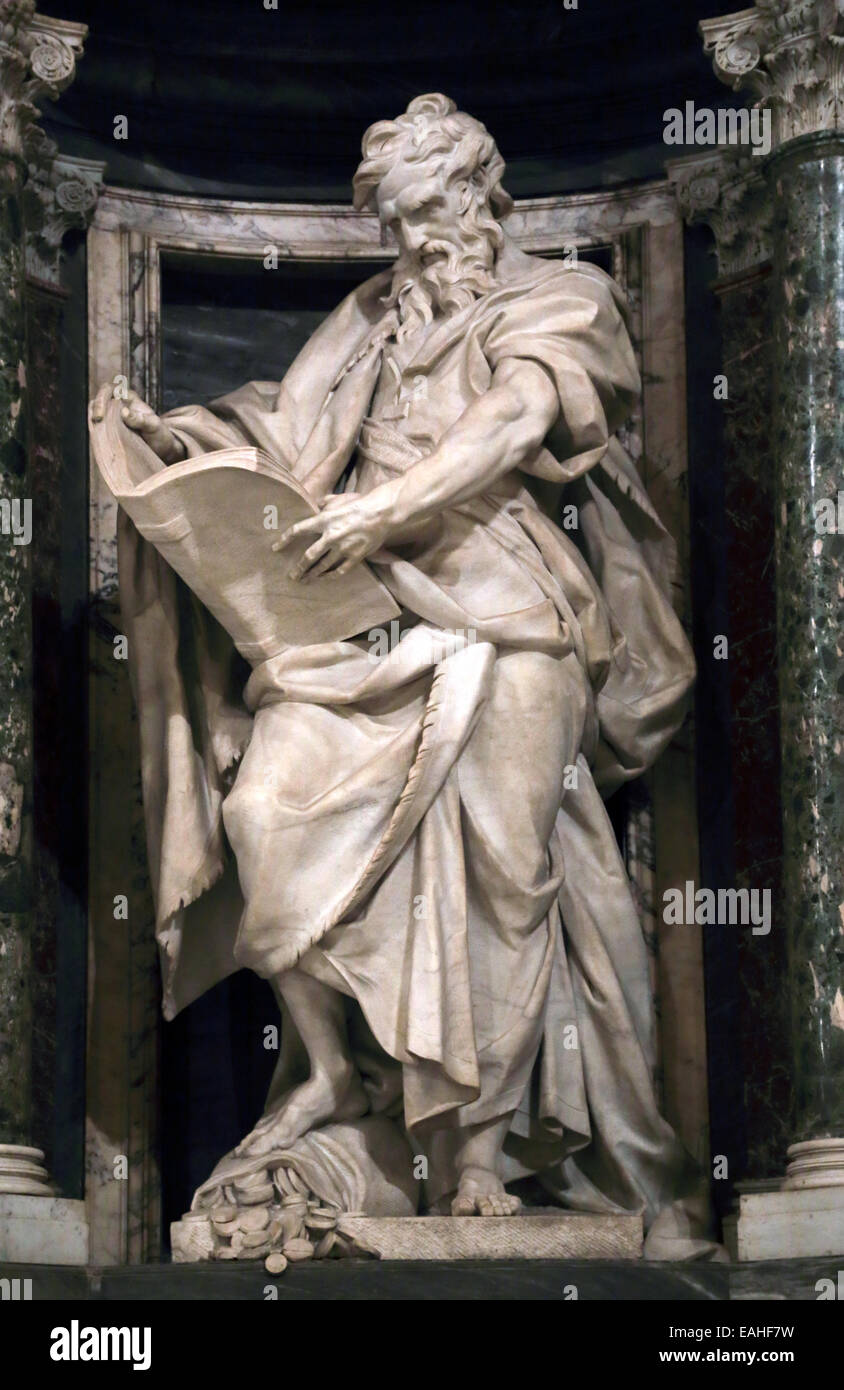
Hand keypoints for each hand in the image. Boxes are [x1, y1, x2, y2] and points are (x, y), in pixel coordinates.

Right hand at [90, 382, 183, 463]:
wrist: (162, 449)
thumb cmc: (159, 434)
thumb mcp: (153, 426)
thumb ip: (140, 419)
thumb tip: (123, 412)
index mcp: (129, 398)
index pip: (109, 390)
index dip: (102, 398)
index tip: (101, 415)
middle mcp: (119, 405)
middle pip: (99, 400)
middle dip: (95, 409)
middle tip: (97, 422)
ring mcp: (114, 417)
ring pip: (96, 413)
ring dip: (93, 420)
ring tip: (96, 431)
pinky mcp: (111, 430)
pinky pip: (99, 427)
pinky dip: (96, 430)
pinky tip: (98, 437)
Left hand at [273, 489, 394, 579]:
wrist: (382, 513)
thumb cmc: (360, 504)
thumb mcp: (339, 500)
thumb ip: (325, 504)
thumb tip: (317, 504)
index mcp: (324, 520)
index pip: (298, 530)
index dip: (285, 539)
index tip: (276, 547)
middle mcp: (331, 536)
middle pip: (309, 556)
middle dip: (298, 568)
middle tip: (292, 576)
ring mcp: (343, 548)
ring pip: (323, 566)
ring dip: (312, 574)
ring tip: (305, 580)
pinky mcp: (355, 557)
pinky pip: (340, 570)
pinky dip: (330, 576)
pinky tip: (324, 578)